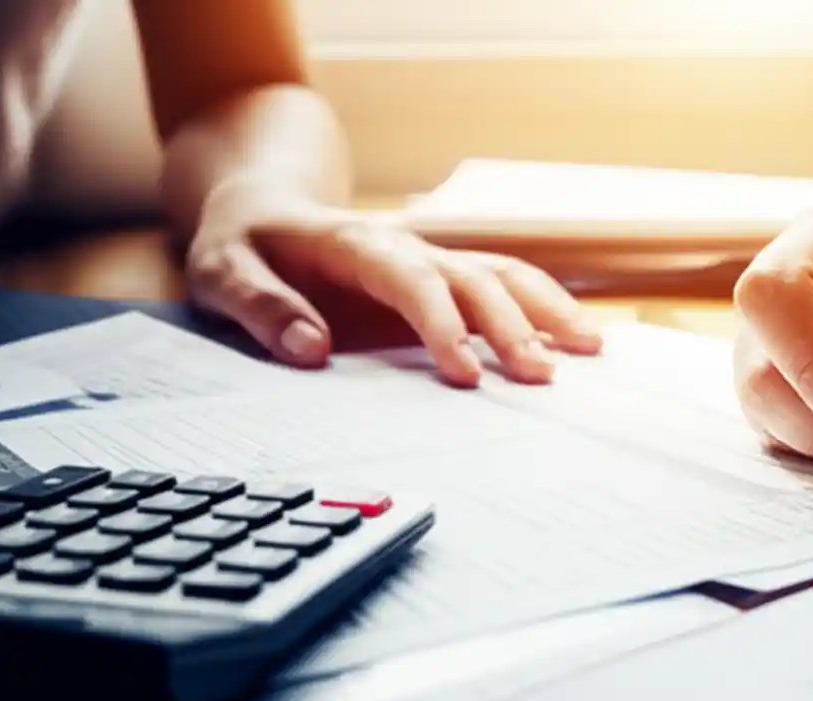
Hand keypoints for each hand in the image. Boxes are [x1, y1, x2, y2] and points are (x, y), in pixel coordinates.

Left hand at [184, 181, 601, 384]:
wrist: (261, 210)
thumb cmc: (243, 246)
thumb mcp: (223, 274)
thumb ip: (263, 308)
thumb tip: (312, 350)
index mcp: (354, 246)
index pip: (410, 281)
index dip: (441, 324)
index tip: (464, 373)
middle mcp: (405, 247)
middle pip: (472, 277)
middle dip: (510, 325)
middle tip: (540, 377)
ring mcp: (428, 261)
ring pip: (500, 273)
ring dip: (545, 307)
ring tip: (590, 348)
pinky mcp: (439, 279)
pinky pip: (499, 284)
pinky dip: (541, 305)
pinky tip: (575, 334)